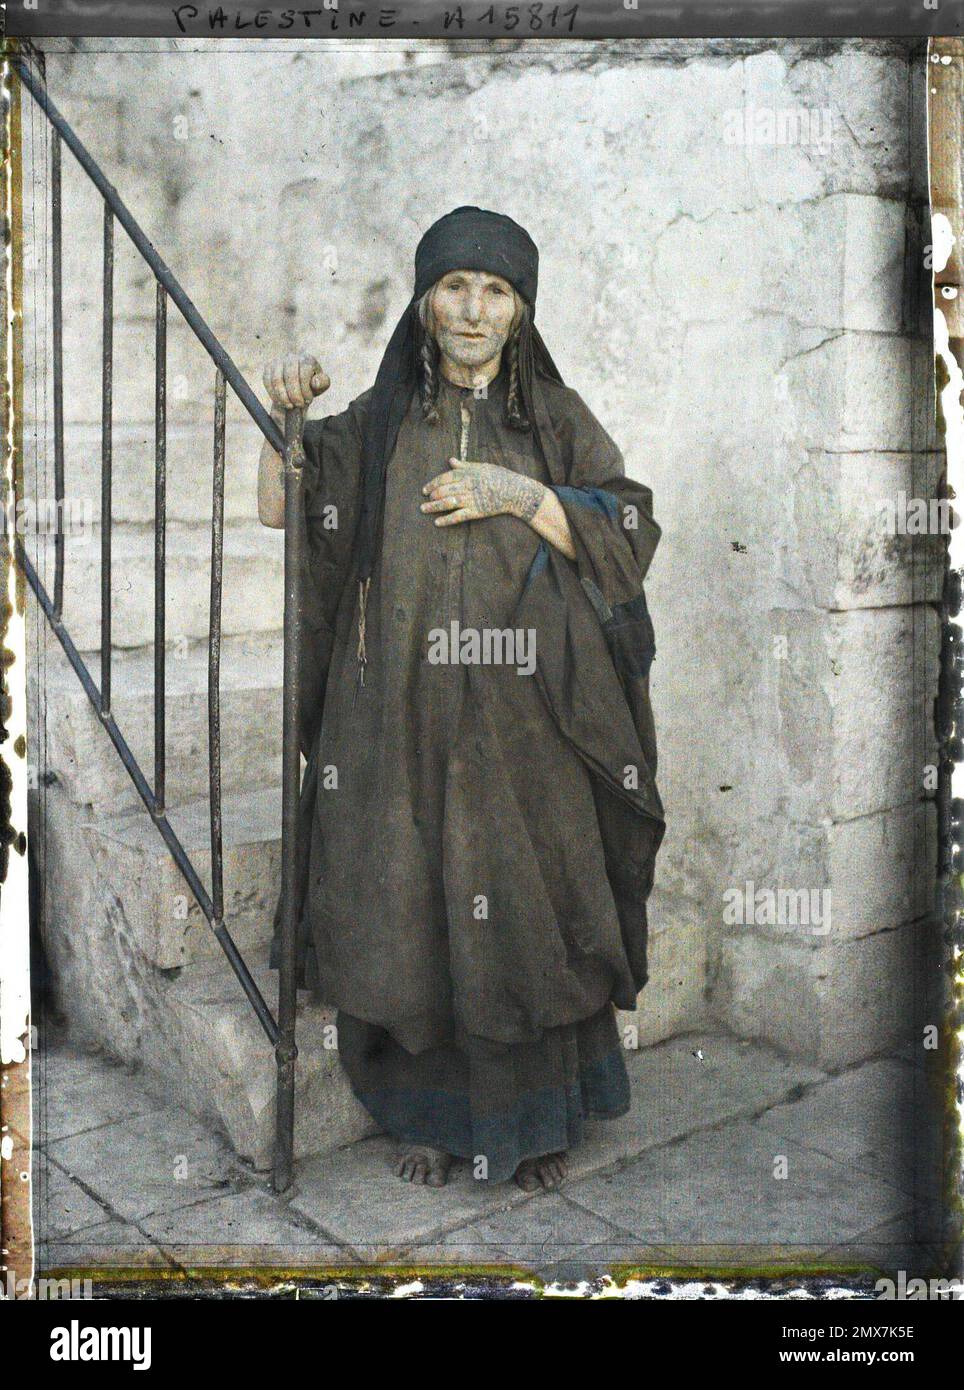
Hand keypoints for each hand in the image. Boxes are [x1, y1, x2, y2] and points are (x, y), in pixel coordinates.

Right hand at [262, 352, 329, 409]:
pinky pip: (267, 381)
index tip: (308, 401)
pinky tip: (281, 402)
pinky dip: (273, 394)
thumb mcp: (322, 384)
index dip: (305, 389)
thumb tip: (315, 382)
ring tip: (289, 405)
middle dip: (294, 394)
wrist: (298, 385)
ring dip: (283, 396)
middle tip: (298, 405)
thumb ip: (322, 382)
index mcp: (307, 359)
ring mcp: (278, 361)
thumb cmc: (311, 384)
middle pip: (290, 376)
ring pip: (277, 379)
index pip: (304, 372)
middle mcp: (291, 357)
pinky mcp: (268, 368)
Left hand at [421, 458, 544, 526]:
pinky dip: (446, 520)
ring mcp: (471, 500)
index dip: (432, 483)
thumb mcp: (482, 466)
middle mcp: (467, 486)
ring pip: (447, 503)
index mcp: (467, 474)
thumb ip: (464, 465)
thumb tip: (451, 460)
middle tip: (426, 499)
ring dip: (433, 507)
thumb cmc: (499, 476)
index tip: (425, 489)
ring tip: (424, 509)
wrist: (515, 492)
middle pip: (443, 490)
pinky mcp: (476, 512)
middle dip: (431, 495)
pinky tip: (437, 523)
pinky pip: (458, 517)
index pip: (444, 478)